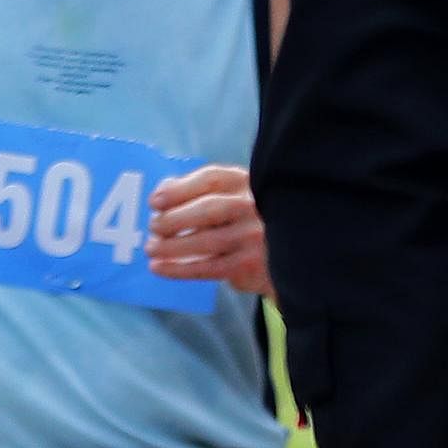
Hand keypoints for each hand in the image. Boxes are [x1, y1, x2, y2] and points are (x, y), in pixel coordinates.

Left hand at [148, 164, 268, 293]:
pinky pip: (207, 268)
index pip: (211, 179)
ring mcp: (256, 237)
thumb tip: (162, 192)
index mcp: (251, 183)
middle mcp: (256, 207)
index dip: (178, 189)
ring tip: (152, 248)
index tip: (154, 202)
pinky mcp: (251, 265)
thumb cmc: (253, 222)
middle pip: (207, 209)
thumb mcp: (239, 196)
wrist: (294, 256)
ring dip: (170, 246)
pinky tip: (159, 267)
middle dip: (172, 219)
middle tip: (154, 227)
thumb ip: (204, 190)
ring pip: (205, 241)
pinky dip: (178, 269)